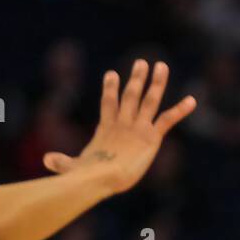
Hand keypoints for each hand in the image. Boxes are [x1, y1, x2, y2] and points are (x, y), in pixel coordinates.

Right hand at [43, 58, 195, 193]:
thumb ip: (61, 163)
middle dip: (136, 78)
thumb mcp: (72, 167)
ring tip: (162, 66)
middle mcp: (123, 123)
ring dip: (156, 83)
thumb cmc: (87, 176)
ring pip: (149, 100)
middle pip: (130, 95)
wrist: (103, 177)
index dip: (110, 89)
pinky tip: (193, 100)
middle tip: (141, 62)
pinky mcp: (152, 136)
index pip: (108, 104)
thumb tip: (46, 161)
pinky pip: (168, 119)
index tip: (111, 74)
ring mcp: (138, 127)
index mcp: (106, 128)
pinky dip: (181, 109)